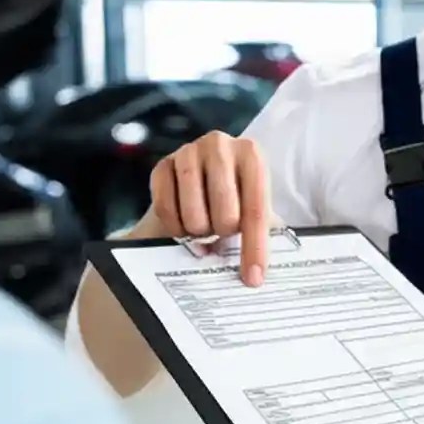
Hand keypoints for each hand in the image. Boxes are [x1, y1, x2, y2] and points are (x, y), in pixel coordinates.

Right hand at [130, 131, 276, 286]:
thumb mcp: (254, 207)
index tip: (253, 278)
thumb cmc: (236, 197)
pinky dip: (175, 226)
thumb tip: (258, 272)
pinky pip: (165, 210)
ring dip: (199, 232)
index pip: (256, 210)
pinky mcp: (161, 164)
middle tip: (222, 231)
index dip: (255, 248)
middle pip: (226, 215)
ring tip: (205, 225)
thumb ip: (262, 231)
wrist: (200, 180)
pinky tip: (183, 223)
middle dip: (224, 234)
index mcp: (251, 154)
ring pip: (194, 216)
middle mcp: (220, 145)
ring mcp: (188, 152)